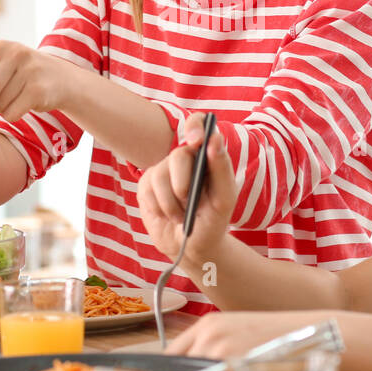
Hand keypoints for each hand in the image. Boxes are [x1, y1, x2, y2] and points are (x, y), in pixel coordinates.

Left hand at [0, 41, 79, 143]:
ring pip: (0, 105)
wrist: (64, 80)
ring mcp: (29, 69)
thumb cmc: (22, 77)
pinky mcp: (40, 87)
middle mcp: (13, 54)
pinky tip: (25, 104)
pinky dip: (15, 115)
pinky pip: (15, 112)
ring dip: (2, 111)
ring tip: (16, 99)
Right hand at [137, 113, 237, 267]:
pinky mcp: (147, 183)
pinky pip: (147, 189)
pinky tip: (168, 216)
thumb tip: (214, 138)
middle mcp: (185, 158)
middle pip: (178, 154)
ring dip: (171, 203)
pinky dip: (159, 207)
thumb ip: (222, 169)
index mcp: (207, 155)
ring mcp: (164, 169)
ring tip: (181, 216)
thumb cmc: (213, 220)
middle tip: (188, 199)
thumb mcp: (224, 199)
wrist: (191, 247)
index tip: (197, 140)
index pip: (199, 123)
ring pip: (160, 174)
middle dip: (183, 182)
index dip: (196, 126)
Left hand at [166, 310, 330, 359]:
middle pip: (181, 366)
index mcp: (208, 323)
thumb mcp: (240, 330)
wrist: (312, 331)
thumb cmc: (277, 334)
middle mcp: (209, 333)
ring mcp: (221, 350)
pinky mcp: (235, 367)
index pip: (172, 351)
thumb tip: (195, 366)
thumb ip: (216, 344)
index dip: (169, 368)